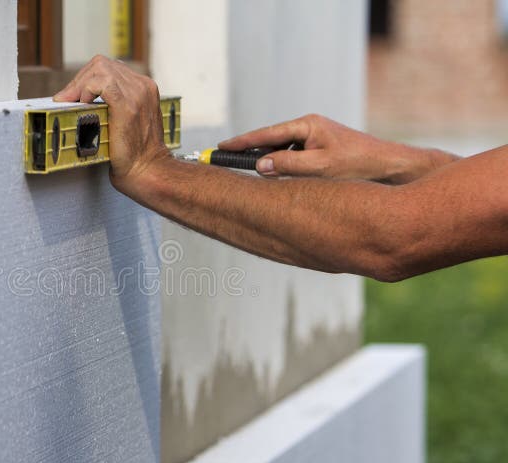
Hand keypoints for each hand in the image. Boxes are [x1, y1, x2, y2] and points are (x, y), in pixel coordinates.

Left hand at [53, 56, 170, 193]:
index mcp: (144, 89)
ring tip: (70, 101)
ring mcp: (137, 93)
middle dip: (79, 79)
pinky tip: (81, 104)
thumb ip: (114, 107)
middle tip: (66, 99)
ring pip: (99, 68)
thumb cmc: (136, 156)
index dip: (87, 79)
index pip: (110, 69)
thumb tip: (85, 101)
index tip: (73, 96)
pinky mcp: (128, 104)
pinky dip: (85, 89)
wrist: (148, 172)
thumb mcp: (128, 123)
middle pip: (102, 64)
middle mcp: (143, 86)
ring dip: (79, 84)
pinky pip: (101, 81)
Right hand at [219, 114, 456, 182]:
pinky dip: (285, 172)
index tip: (220, 148)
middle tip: (226, 164)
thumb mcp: (320, 167)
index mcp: (307, 125)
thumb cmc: (359, 164)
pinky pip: (294, 162)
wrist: (393, 168)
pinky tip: (282, 186)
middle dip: (251, 155)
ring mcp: (316, 140)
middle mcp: (310, 129)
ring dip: (271, 168)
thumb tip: (259, 166)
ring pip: (283, 156)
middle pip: (271, 144)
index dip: (241, 143)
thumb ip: (287, 165)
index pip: (265, 135)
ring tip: (253, 181)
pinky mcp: (322, 153)